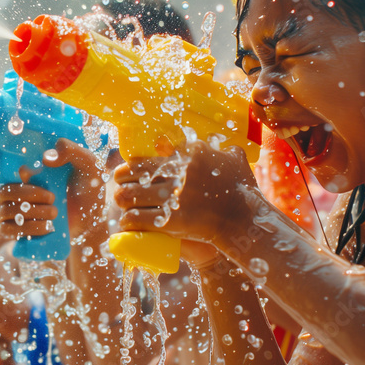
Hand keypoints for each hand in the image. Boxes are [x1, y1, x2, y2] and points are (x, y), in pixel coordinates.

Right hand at [0, 139, 106, 240]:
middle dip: (27, 196)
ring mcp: (14, 212)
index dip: (17, 176)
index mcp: (26, 172)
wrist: (92, 218)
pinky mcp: (17, 231)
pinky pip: (6, 230)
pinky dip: (25, 229)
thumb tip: (46, 157)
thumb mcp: (87, 164)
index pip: (6, 171)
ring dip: (29, 213)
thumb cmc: (88, 188)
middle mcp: (15, 191)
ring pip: (3, 212)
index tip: (33, 176)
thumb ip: (71, 151)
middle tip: (52, 198)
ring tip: (54, 213)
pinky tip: (46, 227)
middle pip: (3, 192)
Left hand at [114, 140, 259, 248]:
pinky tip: (127, 222)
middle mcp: (178, 172)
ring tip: (121, 202)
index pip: (149, 154)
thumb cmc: (242, 192)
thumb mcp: (234, 161)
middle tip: (119, 184)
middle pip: (132, 172)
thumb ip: (220, 149)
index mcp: (189, 154)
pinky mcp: (169, 221)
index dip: (134, 163)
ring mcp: (172, 197)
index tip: (131, 168)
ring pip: (129, 195)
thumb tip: (213, 142)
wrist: (245, 222)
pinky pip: (136, 219)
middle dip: (121, 178)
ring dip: (121, 199)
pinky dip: (128, 221)